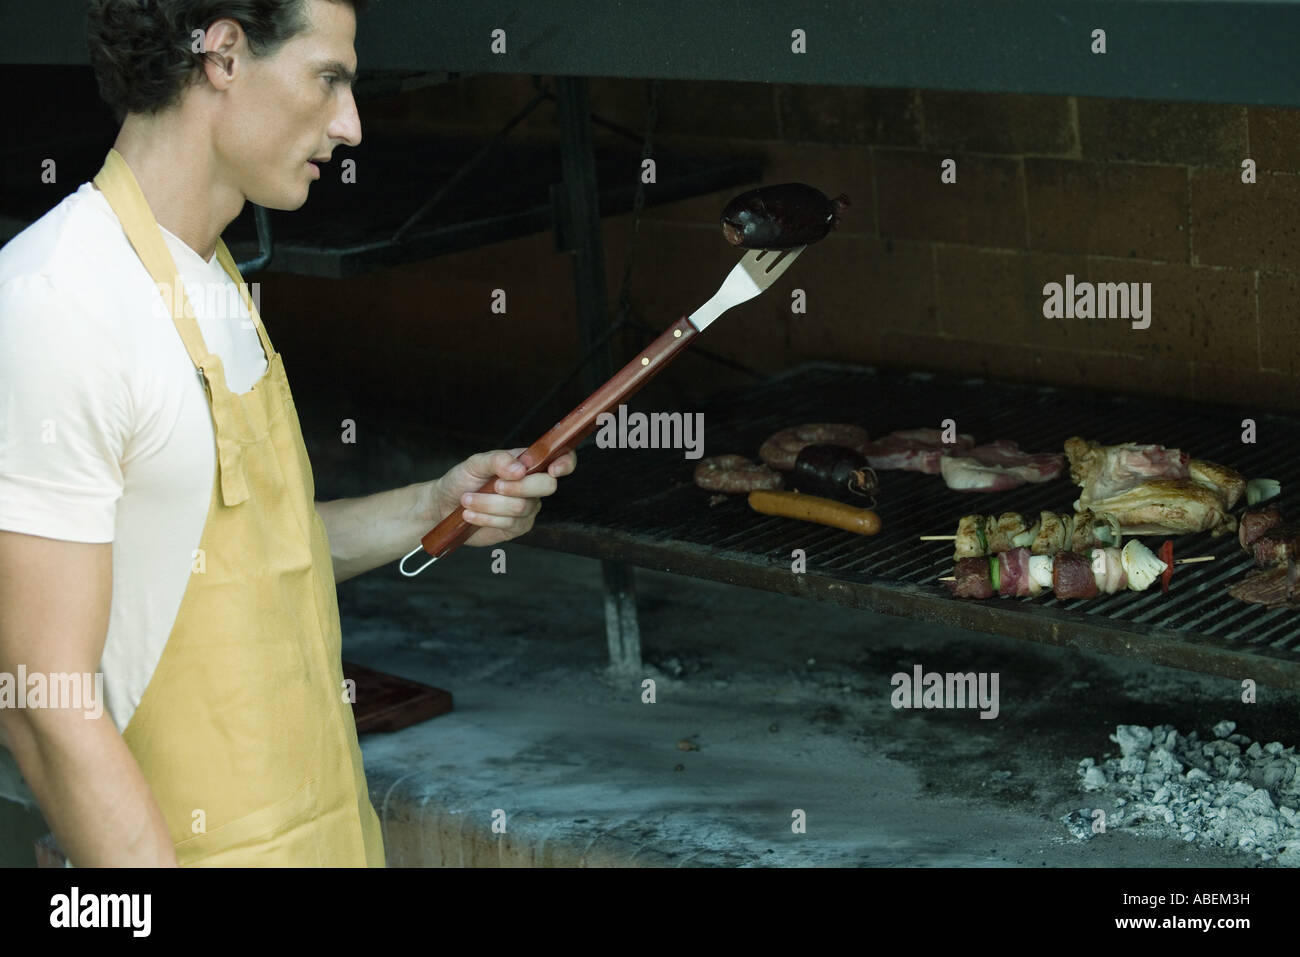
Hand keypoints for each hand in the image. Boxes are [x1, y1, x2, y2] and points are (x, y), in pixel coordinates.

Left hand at [424, 447, 576, 547]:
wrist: (444, 505)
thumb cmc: (462, 480)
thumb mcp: (475, 463)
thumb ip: (497, 460)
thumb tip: (519, 468)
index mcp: (528, 463)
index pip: (561, 458)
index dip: (565, 463)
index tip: (553, 469)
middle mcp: (533, 485)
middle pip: (547, 486)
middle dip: (519, 487)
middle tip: (494, 485)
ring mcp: (528, 508)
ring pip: (521, 507)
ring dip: (489, 504)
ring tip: (467, 500)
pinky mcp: (517, 527)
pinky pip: (509, 522)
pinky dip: (486, 517)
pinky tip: (470, 514)